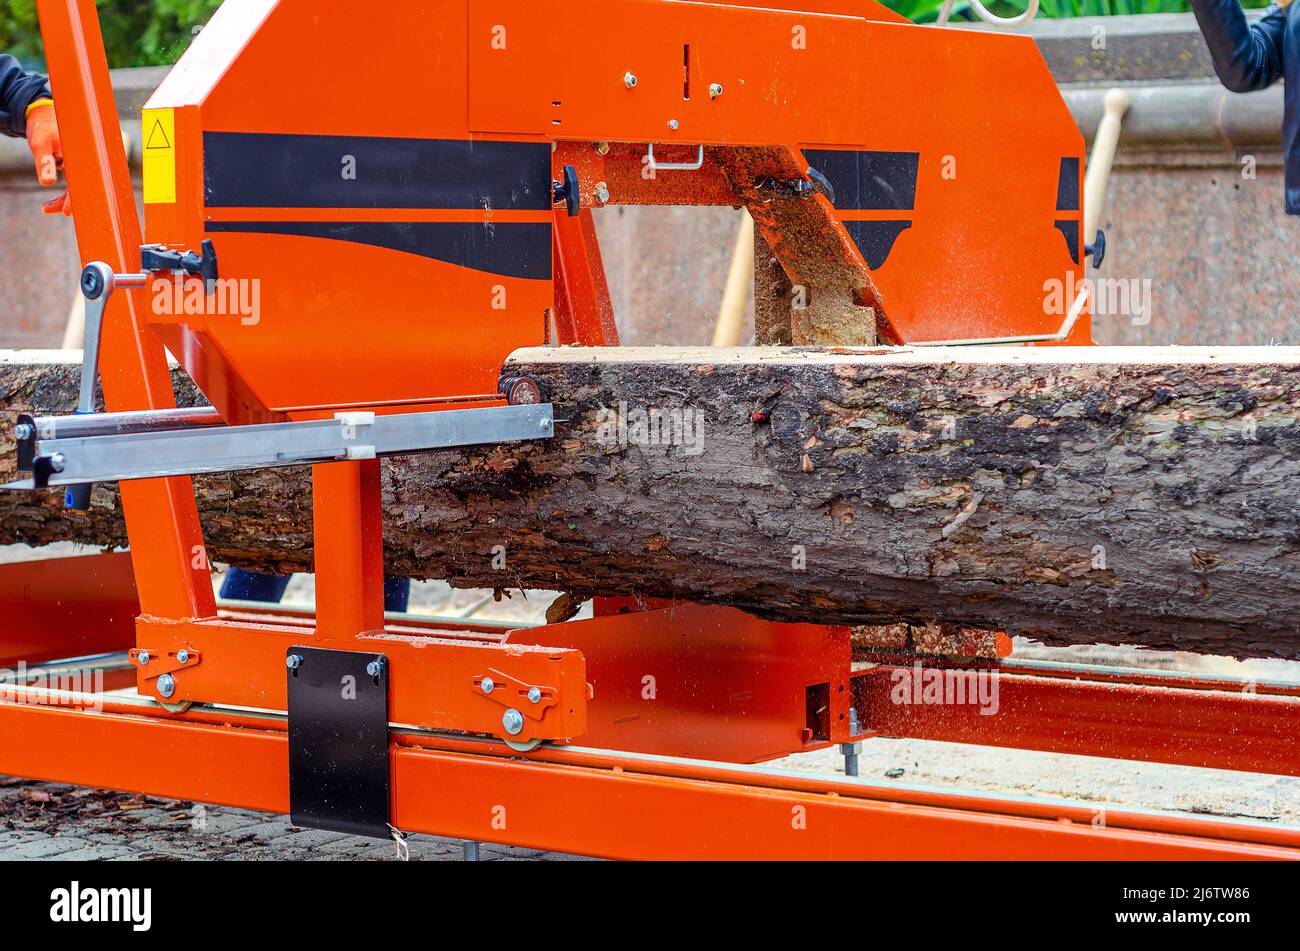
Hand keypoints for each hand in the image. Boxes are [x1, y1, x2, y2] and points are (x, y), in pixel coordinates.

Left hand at [25, 99, 71, 216]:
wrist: (44, 115)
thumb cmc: (43, 128)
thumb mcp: (40, 143)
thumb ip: (44, 162)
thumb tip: (47, 183)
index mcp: (79, 156)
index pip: (80, 182)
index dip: (74, 199)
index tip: (68, 212)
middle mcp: (83, 162)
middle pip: (81, 189)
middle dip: (67, 203)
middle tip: (49, 210)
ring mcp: (80, 166)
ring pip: (76, 189)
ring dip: (63, 200)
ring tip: (45, 208)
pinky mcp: (75, 167)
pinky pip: (73, 184)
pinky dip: (63, 194)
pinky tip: (50, 203)